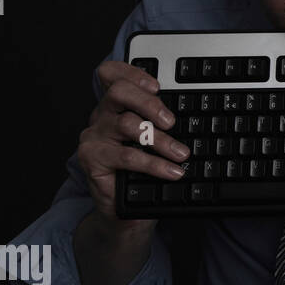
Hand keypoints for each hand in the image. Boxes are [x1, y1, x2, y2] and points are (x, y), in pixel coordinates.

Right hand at [77, 60, 187, 231]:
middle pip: (118, 92)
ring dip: (160, 140)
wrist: (125, 210)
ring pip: (127, 125)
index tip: (157, 86)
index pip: (112, 75)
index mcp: (116, 106)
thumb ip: (162, 124)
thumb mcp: (155, 141)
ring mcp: (94, 136)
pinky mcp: (92, 158)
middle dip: (150, 103)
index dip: (132, 73)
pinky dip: (154, 164)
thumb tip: (192, 120)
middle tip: (171, 122)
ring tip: (181, 154)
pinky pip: (127, 156)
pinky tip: (172, 171)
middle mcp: (102, 116)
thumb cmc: (142, 172)